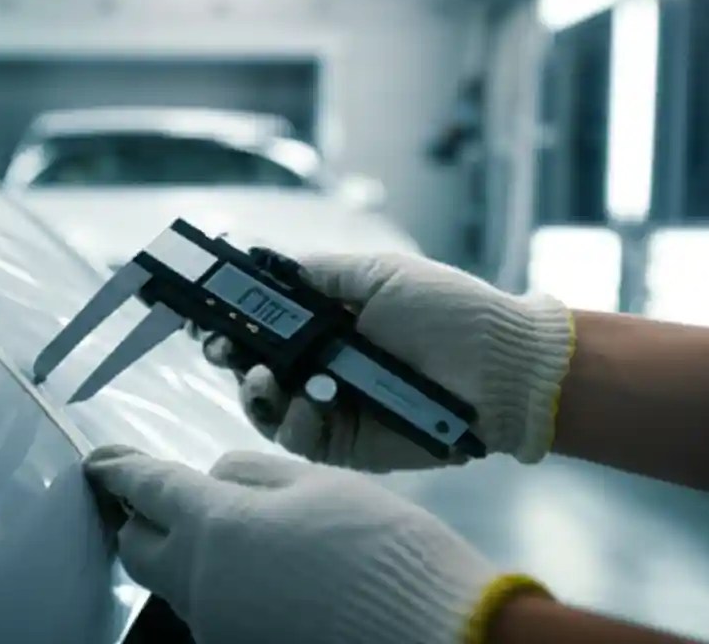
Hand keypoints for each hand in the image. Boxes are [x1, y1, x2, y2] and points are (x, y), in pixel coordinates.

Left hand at [84, 444, 533, 643]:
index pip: (145, 488)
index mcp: (212, 524)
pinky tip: (266, 572)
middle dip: (139, 519)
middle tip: (158, 500)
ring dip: (185, 554)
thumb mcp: (317, 482)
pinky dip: (222, 584)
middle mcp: (199, 582)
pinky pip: (214, 610)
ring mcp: (217, 626)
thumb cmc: (378, 544)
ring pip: (176, 583)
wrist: (431, 633)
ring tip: (232, 534)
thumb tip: (215, 483)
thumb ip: (252, 475)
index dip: (119, 467)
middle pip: (139, 549)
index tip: (98, 459)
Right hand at [204, 253, 572, 470]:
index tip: (208, 316)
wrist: (500, 369)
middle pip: (253, 367)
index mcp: (327, 325)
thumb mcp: (381, 275)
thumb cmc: (450, 313)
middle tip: (223, 351)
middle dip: (230, 358)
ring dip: (255, 392)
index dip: (232, 322)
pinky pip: (300, 437)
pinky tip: (313, 403)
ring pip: (266, 408)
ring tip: (266, 378)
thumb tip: (269, 264)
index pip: (263, 325)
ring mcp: (330, 407)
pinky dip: (296, 421)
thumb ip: (321, 274)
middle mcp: (321, 366)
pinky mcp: (345, 443)